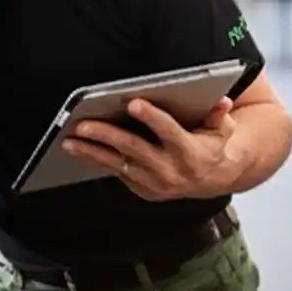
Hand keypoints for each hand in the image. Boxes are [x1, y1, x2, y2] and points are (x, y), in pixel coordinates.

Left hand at [62, 97, 240, 201]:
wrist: (214, 179)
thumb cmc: (212, 145)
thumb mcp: (223, 130)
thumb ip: (218, 116)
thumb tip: (222, 101)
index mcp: (190, 152)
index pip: (168, 132)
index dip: (152, 117)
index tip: (132, 103)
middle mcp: (171, 170)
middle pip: (134, 148)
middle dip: (106, 135)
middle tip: (83, 124)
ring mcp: (155, 183)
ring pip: (118, 164)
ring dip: (91, 152)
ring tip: (68, 141)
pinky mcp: (144, 190)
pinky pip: (116, 173)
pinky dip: (97, 161)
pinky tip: (79, 149)